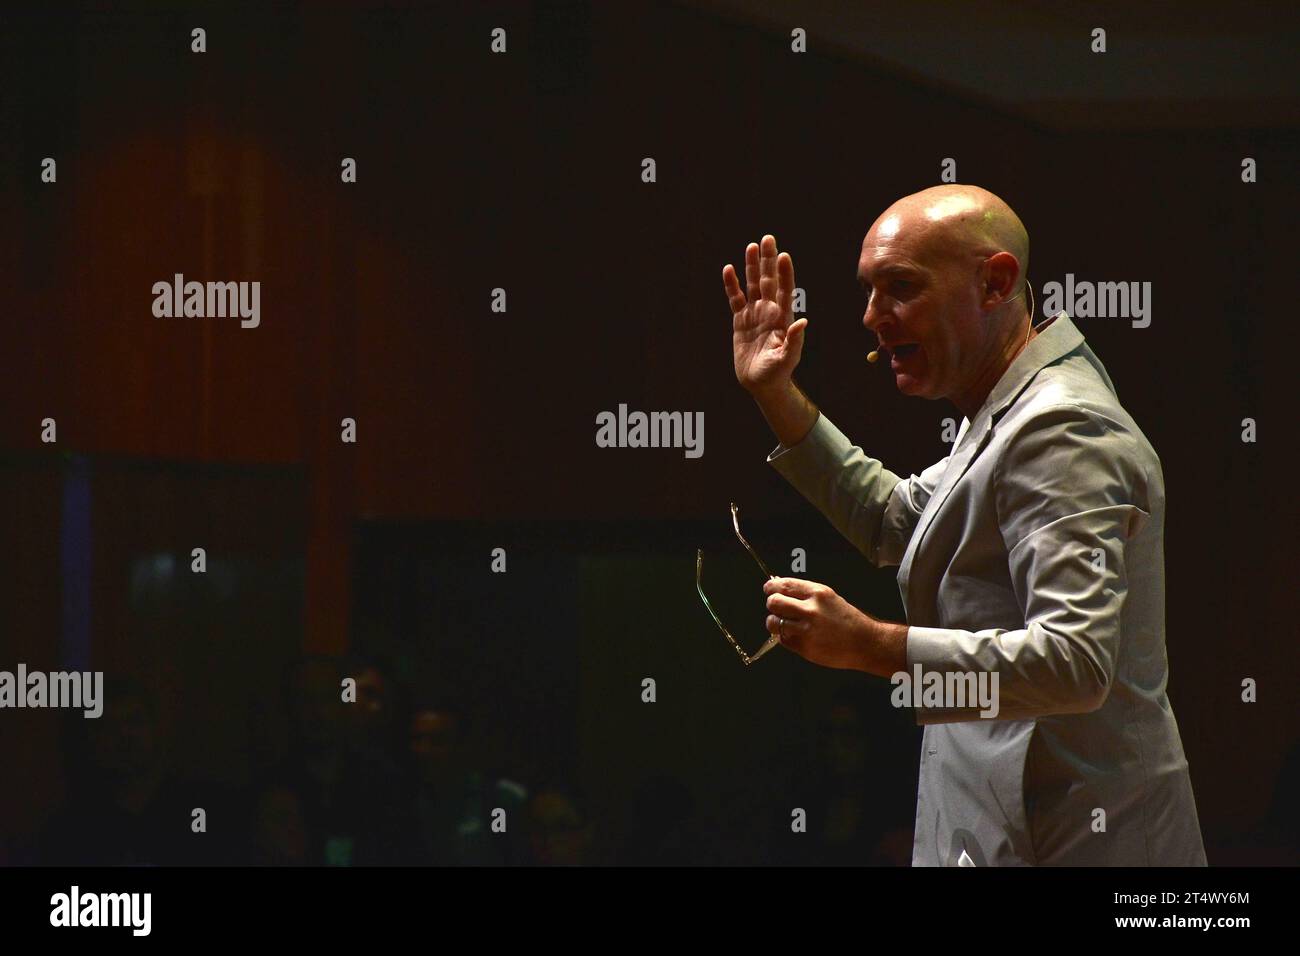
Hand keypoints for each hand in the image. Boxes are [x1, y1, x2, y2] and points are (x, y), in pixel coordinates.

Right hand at [723, 235, 806, 394]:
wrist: (761, 383)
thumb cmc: (778, 372)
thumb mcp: (788, 357)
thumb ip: (794, 340)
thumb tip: (803, 322)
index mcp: (783, 318)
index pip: (785, 290)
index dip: (784, 273)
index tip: (783, 255)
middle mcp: (770, 311)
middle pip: (768, 280)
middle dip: (768, 260)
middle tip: (767, 239)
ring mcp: (755, 314)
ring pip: (752, 285)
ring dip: (751, 266)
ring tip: (751, 246)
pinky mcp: (740, 320)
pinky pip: (735, 299)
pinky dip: (732, 285)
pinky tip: (729, 269)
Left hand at [764, 577, 907, 675]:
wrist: (865, 643)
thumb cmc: (847, 619)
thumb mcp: (829, 598)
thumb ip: (805, 594)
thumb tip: (779, 589)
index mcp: (817, 593)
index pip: (783, 585)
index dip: (771, 587)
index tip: (768, 589)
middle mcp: (810, 610)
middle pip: (774, 603)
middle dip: (772, 604)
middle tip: (776, 608)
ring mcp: (806, 630)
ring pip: (773, 622)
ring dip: (774, 622)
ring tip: (783, 624)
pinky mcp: (805, 648)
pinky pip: (783, 640)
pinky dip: (785, 637)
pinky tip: (797, 636)